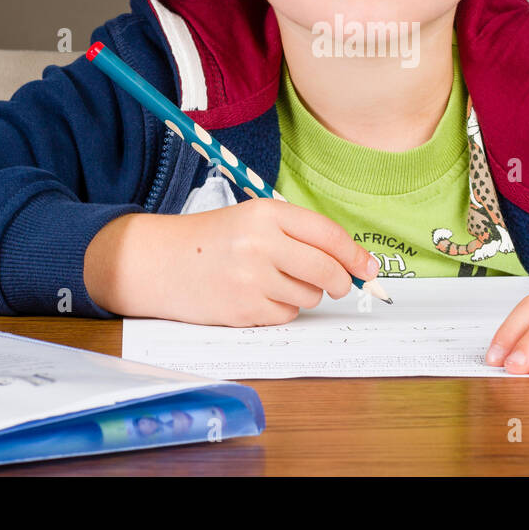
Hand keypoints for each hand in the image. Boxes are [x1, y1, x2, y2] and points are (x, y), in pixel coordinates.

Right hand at [85, 199, 380, 325]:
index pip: (329, 236)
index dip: (355, 255)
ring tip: (275, 282)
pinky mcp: (242, 309)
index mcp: (267, 214)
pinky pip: (286, 316)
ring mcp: (251, 279)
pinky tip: (258, 296)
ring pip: (309, 297)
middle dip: (340, 282)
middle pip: (326, 270)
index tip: (369, 268)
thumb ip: (300, 235)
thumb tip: (354, 264)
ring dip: (304, 295)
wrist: (159, 261)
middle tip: (337, 284)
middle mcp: (261, 244)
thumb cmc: (213, 240)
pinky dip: (281, 310)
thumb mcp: (254, 220)